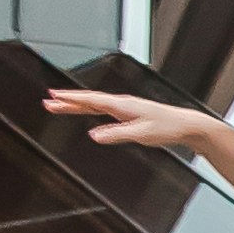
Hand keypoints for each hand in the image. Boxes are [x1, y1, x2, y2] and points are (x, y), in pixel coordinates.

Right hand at [43, 86, 223, 152]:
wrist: (185, 125)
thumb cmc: (166, 128)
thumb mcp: (141, 134)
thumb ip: (116, 134)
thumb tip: (94, 135)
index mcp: (122, 105)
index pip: (91, 100)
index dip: (71, 99)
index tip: (54, 97)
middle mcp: (121, 103)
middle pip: (89, 101)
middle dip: (68, 100)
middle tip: (48, 100)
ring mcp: (124, 108)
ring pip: (94, 104)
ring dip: (76, 104)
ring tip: (59, 105)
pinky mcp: (128, 114)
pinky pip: (103, 109)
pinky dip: (90, 109)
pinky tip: (85, 113)